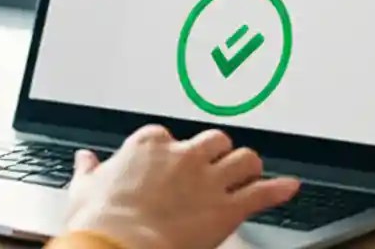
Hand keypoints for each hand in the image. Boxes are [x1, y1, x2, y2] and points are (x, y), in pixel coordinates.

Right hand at [65, 126, 299, 248]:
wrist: (121, 245)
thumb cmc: (102, 220)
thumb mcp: (84, 188)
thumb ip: (89, 172)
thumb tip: (85, 162)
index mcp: (148, 145)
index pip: (167, 136)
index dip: (171, 151)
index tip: (169, 162)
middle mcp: (183, 155)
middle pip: (215, 140)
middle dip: (217, 152)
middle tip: (216, 163)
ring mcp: (209, 179)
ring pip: (245, 159)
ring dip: (249, 166)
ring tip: (251, 171)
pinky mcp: (228, 207)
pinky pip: (263, 193)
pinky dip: (279, 190)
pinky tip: (289, 187)